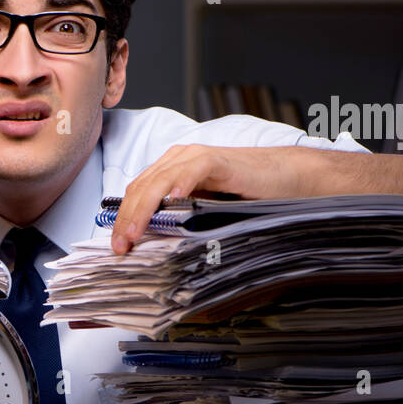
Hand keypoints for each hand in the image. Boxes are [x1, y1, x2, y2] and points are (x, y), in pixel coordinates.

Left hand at [109, 144, 319, 252]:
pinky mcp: (218, 160)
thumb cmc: (246, 196)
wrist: (284, 179)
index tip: (117, 246)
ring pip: (159, 180)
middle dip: (126, 219)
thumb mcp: (203, 211)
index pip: (137, 194)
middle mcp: (178, 160)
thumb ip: (178, 219)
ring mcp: (197, 157)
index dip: (122, 218)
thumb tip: (152, 245)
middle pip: (141, 188)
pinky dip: (180, 184)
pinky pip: (193, 170)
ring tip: (135, 232)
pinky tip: (173, 201)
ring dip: (144, 208)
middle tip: (120, 246)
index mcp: (170, 171)